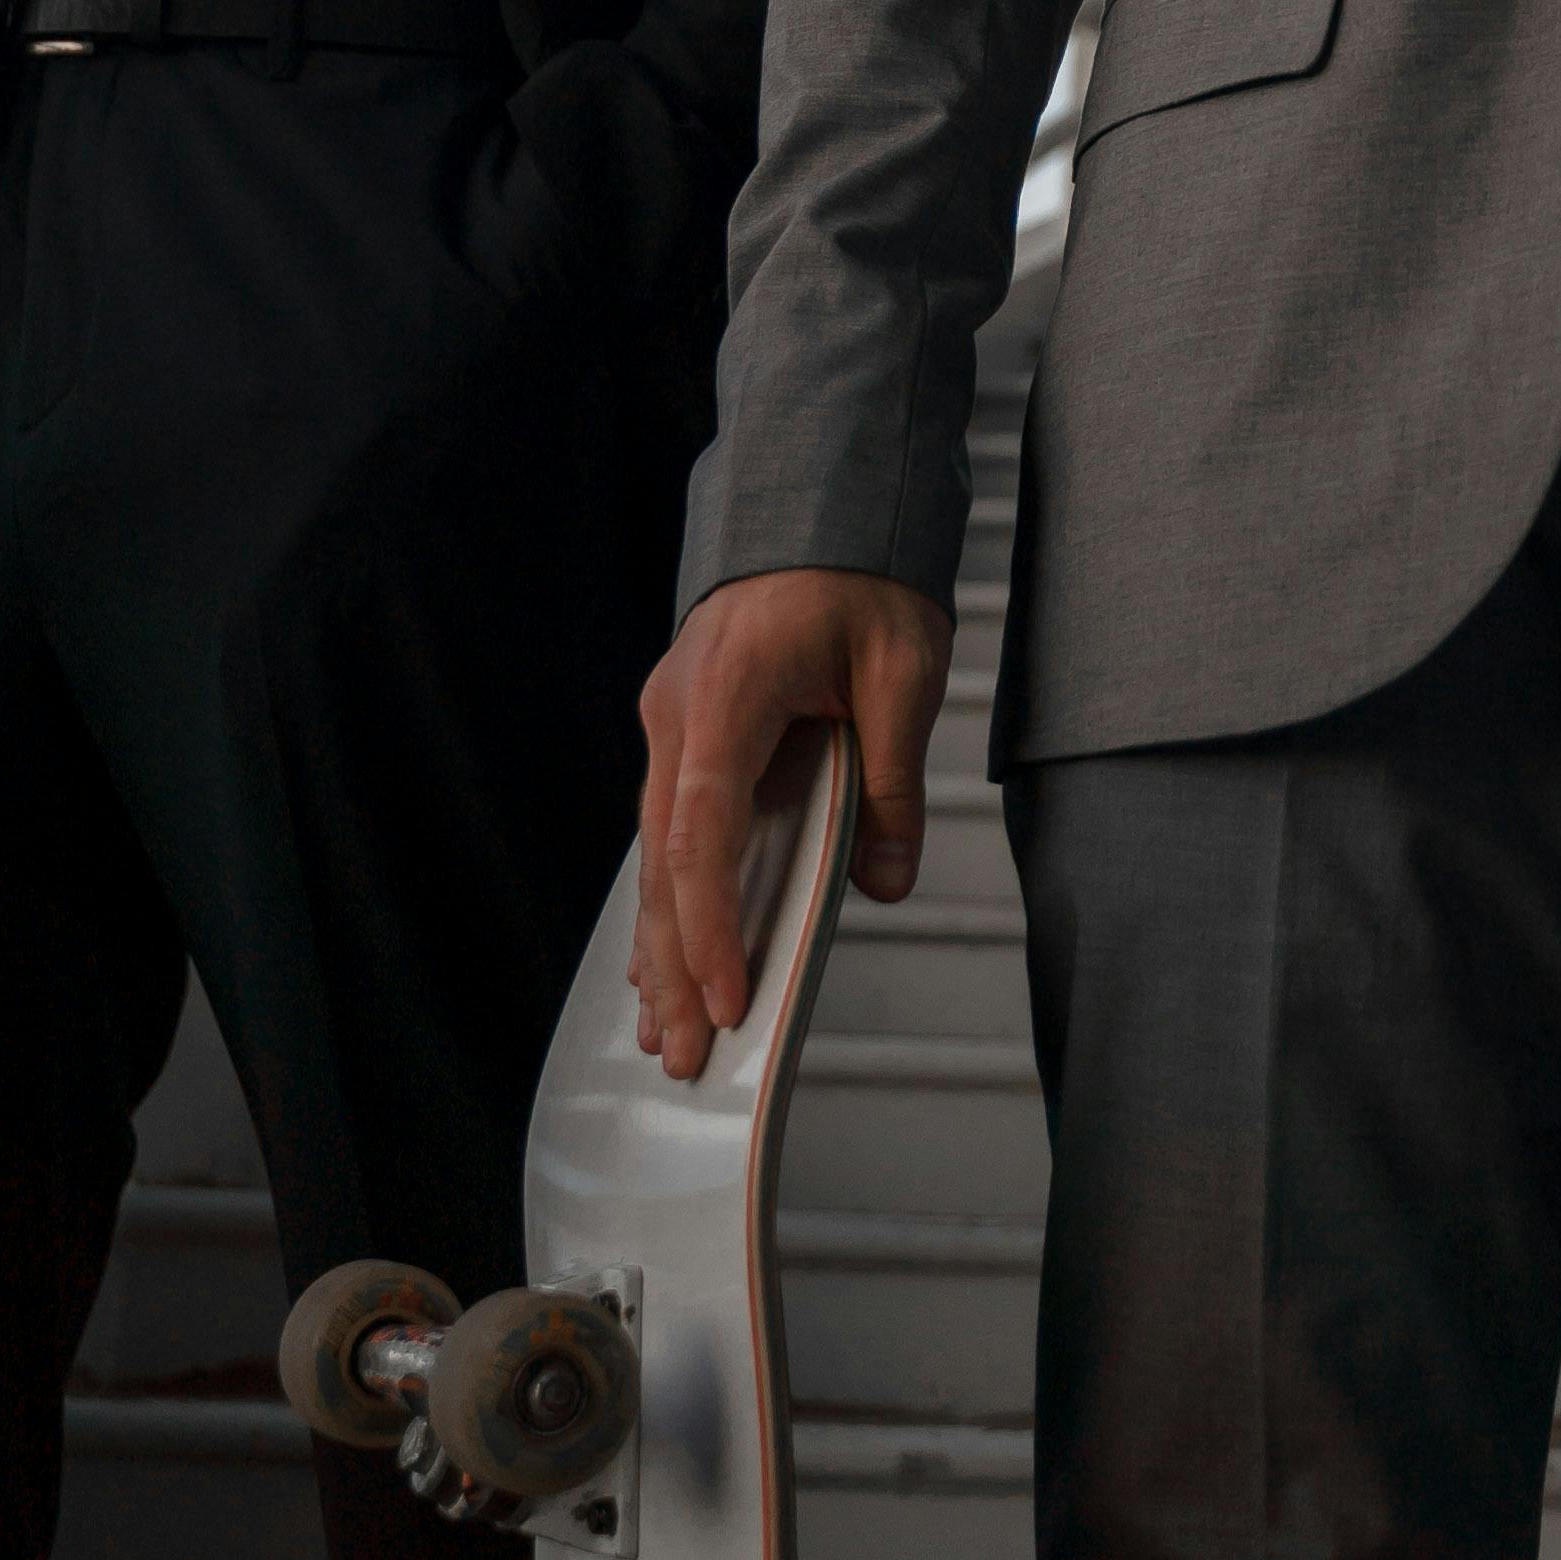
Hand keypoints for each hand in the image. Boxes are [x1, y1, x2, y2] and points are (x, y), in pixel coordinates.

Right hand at [630, 567, 952, 1076]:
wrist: (824, 501)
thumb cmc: (863, 573)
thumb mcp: (903, 667)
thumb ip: (892, 779)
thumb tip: (885, 884)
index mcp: (728, 693)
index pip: (705, 829)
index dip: (711, 922)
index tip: (730, 997)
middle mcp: (679, 715)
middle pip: (667, 860)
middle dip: (675, 964)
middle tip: (686, 1058)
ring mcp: (673, 724)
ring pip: (657, 855)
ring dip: (661, 944)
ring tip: (663, 1035)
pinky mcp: (686, 735)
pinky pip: (671, 832)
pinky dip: (669, 900)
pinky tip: (662, 960)